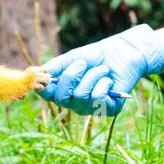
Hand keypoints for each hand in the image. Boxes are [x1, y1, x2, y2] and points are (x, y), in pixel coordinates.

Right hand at [36, 25, 163, 115]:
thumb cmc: (98, 56)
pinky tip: (108, 79)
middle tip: (83, 63)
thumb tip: (39, 72)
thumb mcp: (74, 57)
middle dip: (71, 76)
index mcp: (64, 89)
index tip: (44, 75)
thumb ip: (57, 66)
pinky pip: (98, 98)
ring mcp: (91, 108)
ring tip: (102, 69)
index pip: (47, 94)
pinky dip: (102, 83)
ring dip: (91, 76)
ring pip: (81, 96)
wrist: (124, 54)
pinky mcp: (108, 109)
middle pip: (61, 98)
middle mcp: (74, 102)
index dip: (43, 86)